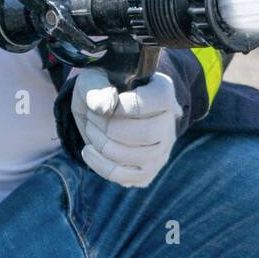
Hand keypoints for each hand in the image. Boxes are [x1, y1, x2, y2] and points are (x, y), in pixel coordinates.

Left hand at [71, 69, 181, 187]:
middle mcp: (169, 124)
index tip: (106, 104)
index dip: (126, 106)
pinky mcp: (147, 172)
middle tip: (93, 117)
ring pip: (134, 157)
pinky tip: (89, 150)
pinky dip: (100, 164)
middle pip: (147, 134)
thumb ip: (96, 89)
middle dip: (109, 128)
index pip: (159, 101)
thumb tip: (106, 108)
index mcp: (163, 92)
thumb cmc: (100, 91)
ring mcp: (161, 151)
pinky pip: (125, 177)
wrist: (99, 111)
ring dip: (101, 144)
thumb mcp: (93, 80)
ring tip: (92, 130)